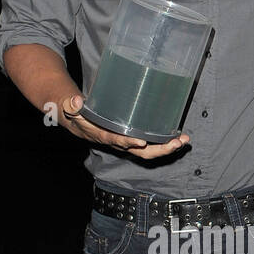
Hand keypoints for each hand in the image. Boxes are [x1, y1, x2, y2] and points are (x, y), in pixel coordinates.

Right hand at [60, 93, 189, 159]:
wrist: (78, 123)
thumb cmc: (76, 114)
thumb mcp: (70, 108)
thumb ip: (71, 105)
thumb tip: (75, 101)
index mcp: (102, 135)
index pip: (115, 140)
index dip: (127, 142)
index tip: (141, 141)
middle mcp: (118, 142)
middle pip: (140, 152)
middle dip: (159, 150)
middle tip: (176, 143)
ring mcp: (128, 142)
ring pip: (149, 150)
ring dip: (167, 147)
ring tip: (183, 140)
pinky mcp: (133, 138)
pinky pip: (151, 144)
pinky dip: (165, 142)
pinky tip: (178, 136)